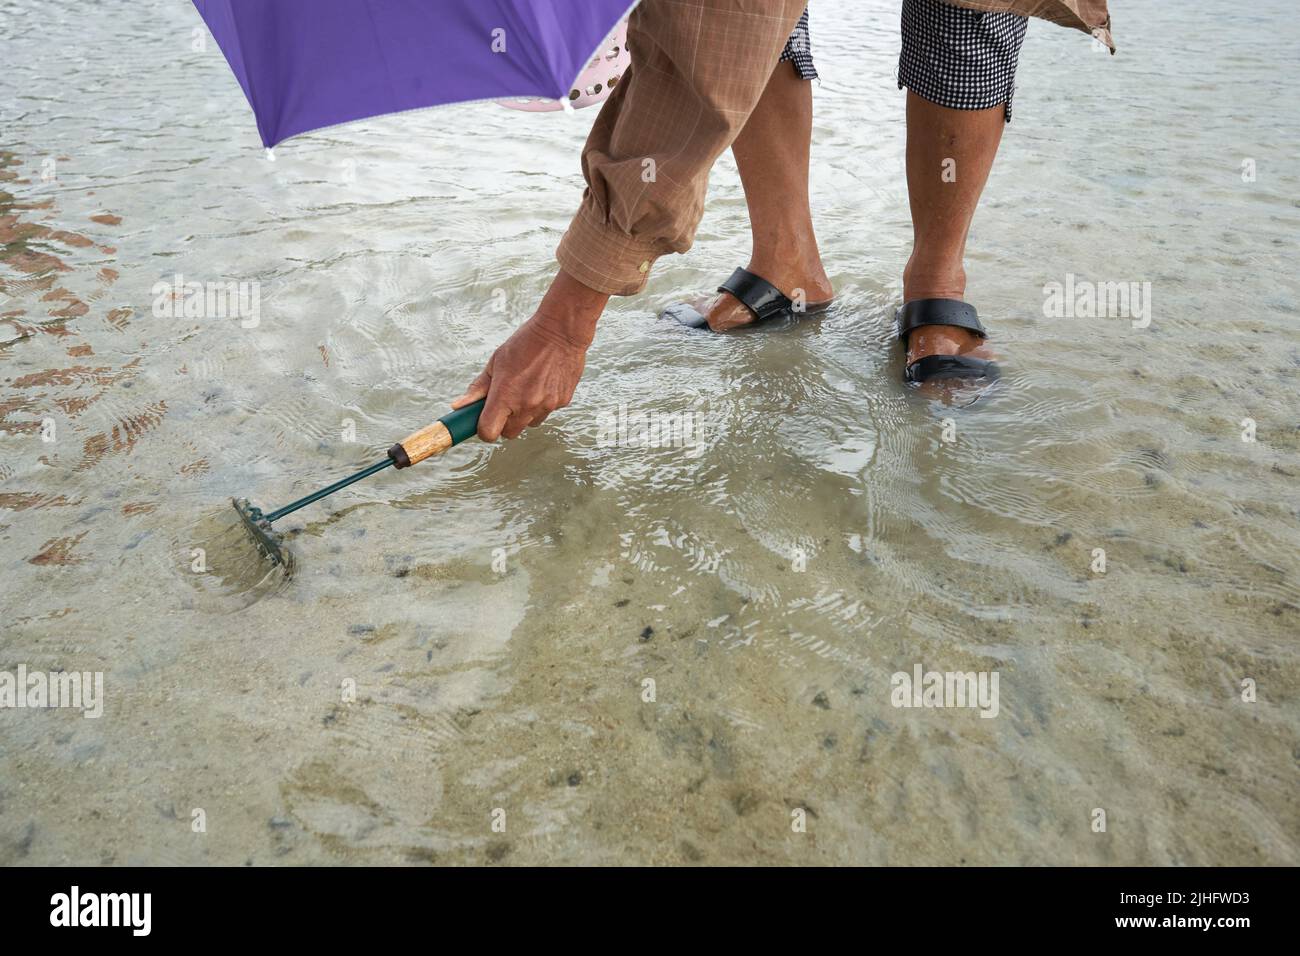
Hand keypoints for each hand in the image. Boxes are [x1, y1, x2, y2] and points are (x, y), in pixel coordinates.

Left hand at [452, 273, 605, 440]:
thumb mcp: (496, 362)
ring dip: (524, 414)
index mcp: (506, 395)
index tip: (483, 420)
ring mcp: (546, 405)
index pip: (489, 432)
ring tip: (527, 389)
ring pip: (529, 424)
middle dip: (504, 423)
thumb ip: (478, 388)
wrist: (562, 331)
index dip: (483, 430)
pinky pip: (546, 412)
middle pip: (509, 433)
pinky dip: (542, 403)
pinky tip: (543, 383)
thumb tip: (459, 405)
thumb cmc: (526, 342)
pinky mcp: (562, 402)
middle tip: (505, 403)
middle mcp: (527, 405)